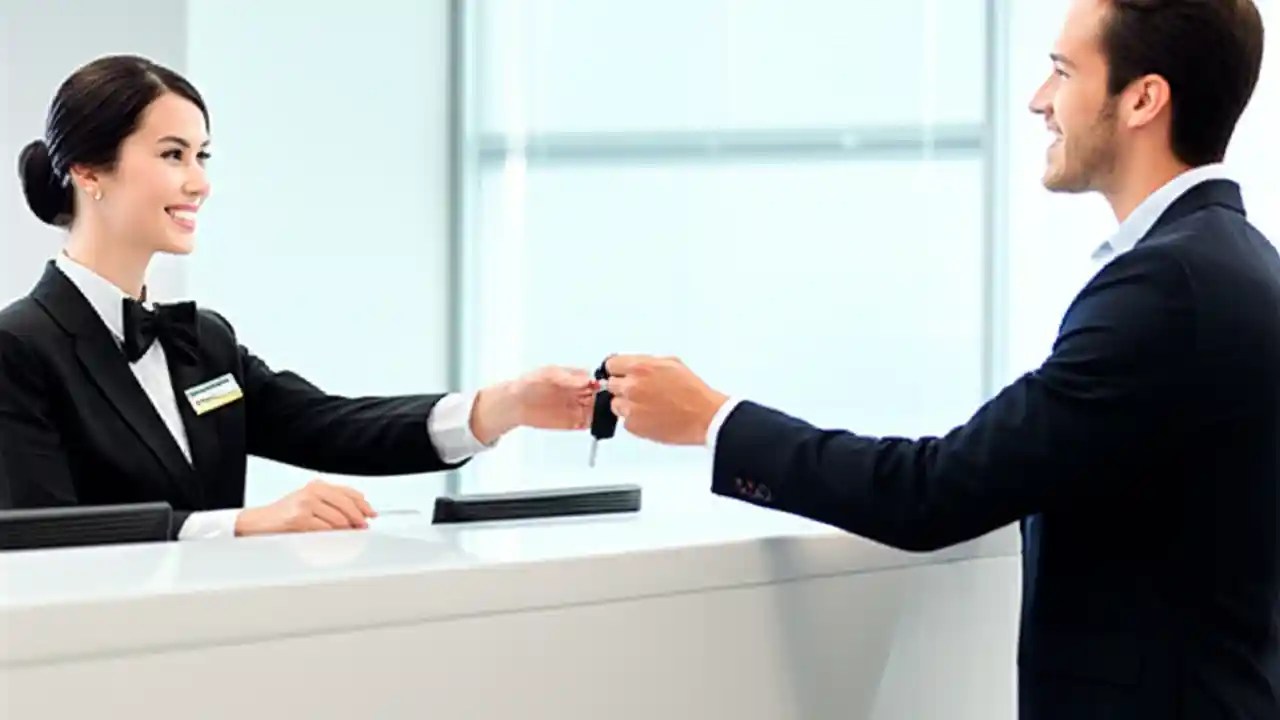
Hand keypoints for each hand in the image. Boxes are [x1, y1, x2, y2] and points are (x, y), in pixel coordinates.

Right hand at [235, 479, 376, 535]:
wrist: (260, 521)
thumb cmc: (285, 514)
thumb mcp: (310, 501)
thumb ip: (331, 504)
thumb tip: (358, 516)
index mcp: (317, 486)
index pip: (348, 492)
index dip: (363, 504)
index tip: (371, 514)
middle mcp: (312, 492)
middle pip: (346, 505)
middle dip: (358, 518)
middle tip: (363, 528)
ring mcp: (306, 505)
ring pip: (338, 519)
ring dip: (347, 530)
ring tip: (350, 535)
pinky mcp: (299, 519)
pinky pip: (325, 529)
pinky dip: (334, 536)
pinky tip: (337, 539)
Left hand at [470, 366, 596, 443]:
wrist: (515, 404)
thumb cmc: (528, 385)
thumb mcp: (548, 374)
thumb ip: (568, 378)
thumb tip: (586, 378)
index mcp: (575, 378)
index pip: (597, 380)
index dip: (603, 383)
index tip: (605, 386)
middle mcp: (579, 392)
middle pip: (601, 395)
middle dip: (606, 398)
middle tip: (607, 400)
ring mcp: (577, 407)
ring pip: (598, 409)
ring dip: (603, 411)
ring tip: (601, 410)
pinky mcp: (573, 422)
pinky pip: (590, 423)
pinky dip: (595, 423)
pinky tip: (595, 420)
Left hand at [604, 355, 727, 445]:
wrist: (704, 416)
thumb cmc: (692, 392)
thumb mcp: (671, 363)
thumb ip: (646, 362)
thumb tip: (632, 365)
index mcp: (640, 368)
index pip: (611, 365)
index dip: (618, 370)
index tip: (621, 373)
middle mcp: (632, 387)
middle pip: (610, 385)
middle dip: (622, 386)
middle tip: (639, 391)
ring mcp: (630, 408)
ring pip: (615, 404)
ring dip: (627, 404)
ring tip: (648, 406)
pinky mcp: (634, 426)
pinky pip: (625, 421)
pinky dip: (635, 419)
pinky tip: (651, 416)